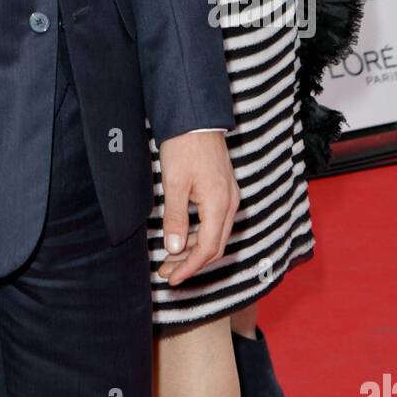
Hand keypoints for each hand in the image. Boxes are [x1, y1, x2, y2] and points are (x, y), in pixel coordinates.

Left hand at [155, 132, 238, 285]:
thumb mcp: (174, 183)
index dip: (189, 267)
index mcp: (219, 205)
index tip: (172, 278)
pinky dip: (199, 234)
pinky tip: (182, 237)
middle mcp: (230, 204)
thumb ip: (175, 218)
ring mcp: (229, 197)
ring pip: (215, 235)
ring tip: (170, 258)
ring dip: (193, 249)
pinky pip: (215, 222)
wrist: (196, 118)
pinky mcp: (223, 190)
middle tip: (166, 272)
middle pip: (213, 246)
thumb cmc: (184, 146)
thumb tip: (174, 249)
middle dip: (190, 263)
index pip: (207, 249)